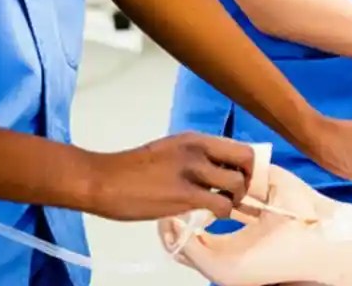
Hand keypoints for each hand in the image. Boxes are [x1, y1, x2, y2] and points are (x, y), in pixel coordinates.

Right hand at [80, 133, 253, 220]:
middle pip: (247, 160)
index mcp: (194, 138)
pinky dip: (222, 212)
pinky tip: (208, 213)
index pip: (239, 146)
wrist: (102, 180)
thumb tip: (217, 172)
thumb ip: (195, 158)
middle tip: (236, 193)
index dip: (247, 166)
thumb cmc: (131, 170)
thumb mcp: (169, 152)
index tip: (242, 179)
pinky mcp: (184, 194)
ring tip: (220, 205)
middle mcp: (198, 149)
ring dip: (234, 199)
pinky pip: (221, 205)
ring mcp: (192, 170)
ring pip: (237, 184)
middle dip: (249, 179)